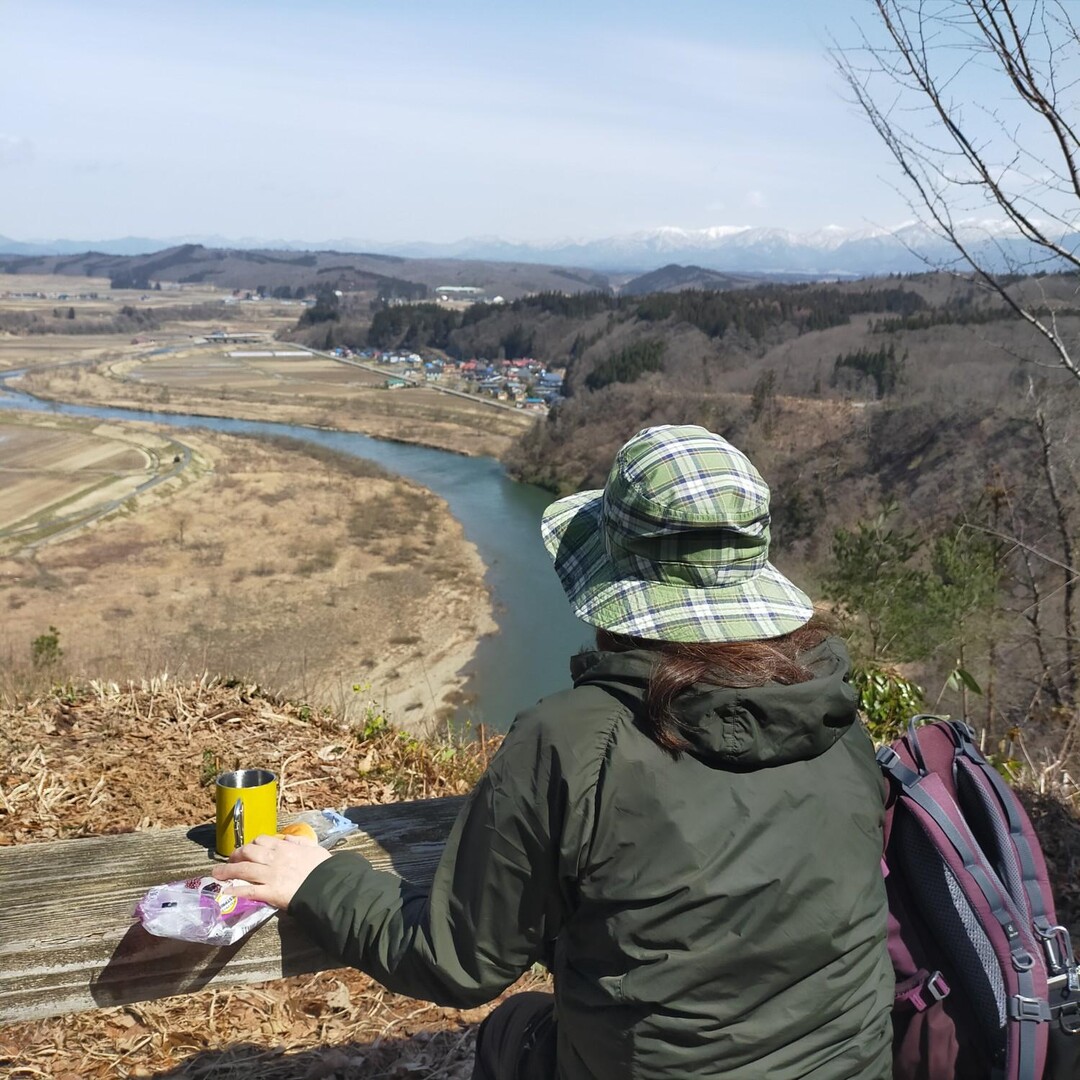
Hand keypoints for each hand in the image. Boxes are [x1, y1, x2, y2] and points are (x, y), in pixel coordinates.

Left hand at [212, 833, 331, 908]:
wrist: (327, 885)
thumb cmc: (323, 867)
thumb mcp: (313, 847)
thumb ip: (298, 841)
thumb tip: (286, 838)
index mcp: (284, 847)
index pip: (261, 840)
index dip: (250, 845)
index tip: (247, 850)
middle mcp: (273, 859)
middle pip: (248, 852)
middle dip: (235, 856)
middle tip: (230, 861)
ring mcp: (270, 875)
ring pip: (244, 870)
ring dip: (227, 871)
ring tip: (216, 874)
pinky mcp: (269, 892)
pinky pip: (249, 890)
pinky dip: (236, 890)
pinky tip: (226, 891)